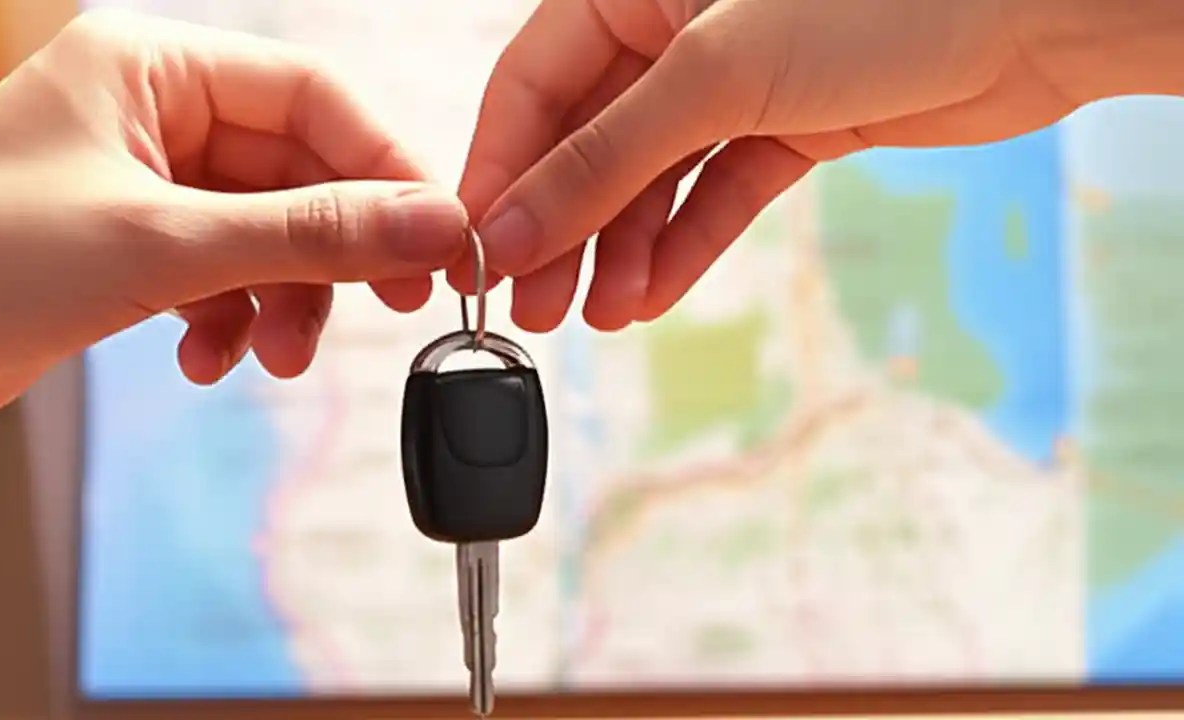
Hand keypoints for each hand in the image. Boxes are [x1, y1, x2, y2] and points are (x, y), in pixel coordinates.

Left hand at [0, 9, 467, 432]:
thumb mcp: (162, 243)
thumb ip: (308, 234)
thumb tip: (428, 223)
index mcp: (150, 64)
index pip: (311, 95)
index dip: (384, 166)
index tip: (436, 234)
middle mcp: (151, 112)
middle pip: (297, 170)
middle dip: (335, 249)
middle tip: (389, 302)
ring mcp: (142, 182)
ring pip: (266, 232)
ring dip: (285, 299)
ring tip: (276, 355)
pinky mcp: (131, 245)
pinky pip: (222, 272)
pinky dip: (231, 319)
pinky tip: (208, 357)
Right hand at [454, 0, 1166, 332]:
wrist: (1031, 15)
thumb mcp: (712, 78)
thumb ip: (601, 161)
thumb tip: (508, 229)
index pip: (530, 86)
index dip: (498, 173)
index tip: (472, 255)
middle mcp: (672, 30)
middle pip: (586, 142)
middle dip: (559, 228)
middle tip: (531, 307)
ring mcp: (730, 83)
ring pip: (648, 179)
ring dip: (619, 251)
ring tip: (597, 315)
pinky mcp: (783, 126)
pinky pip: (713, 195)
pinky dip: (685, 246)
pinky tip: (652, 295)